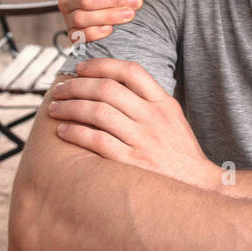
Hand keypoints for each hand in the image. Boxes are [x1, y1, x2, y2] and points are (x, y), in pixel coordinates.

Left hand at [49, 57, 214, 189]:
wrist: (196, 185)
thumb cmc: (179, 150)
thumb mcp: (172, 116)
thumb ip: (148, 99)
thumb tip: (113, 83)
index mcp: (163, 103)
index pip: (130, 71)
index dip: (101, 64)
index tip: (80, 67)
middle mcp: (153, 118)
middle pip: (108, 89)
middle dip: (77, 85)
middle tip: (59, 88)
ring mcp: (142, 140)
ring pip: (98, 113)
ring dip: (70, 107)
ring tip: (55, 108)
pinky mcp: (131, 162)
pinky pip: (97, 141)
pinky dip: (76, 133)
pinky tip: (63, 131)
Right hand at [58, 0, 144, 44]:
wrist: (99, 9)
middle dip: (116, 0)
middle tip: (137, 1)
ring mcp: (67, 18)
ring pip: (83, 17)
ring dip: (109, 16)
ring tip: (130, 14)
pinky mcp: (72, 34)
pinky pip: (80, 35)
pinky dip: (96, 33)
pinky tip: (111, 30)